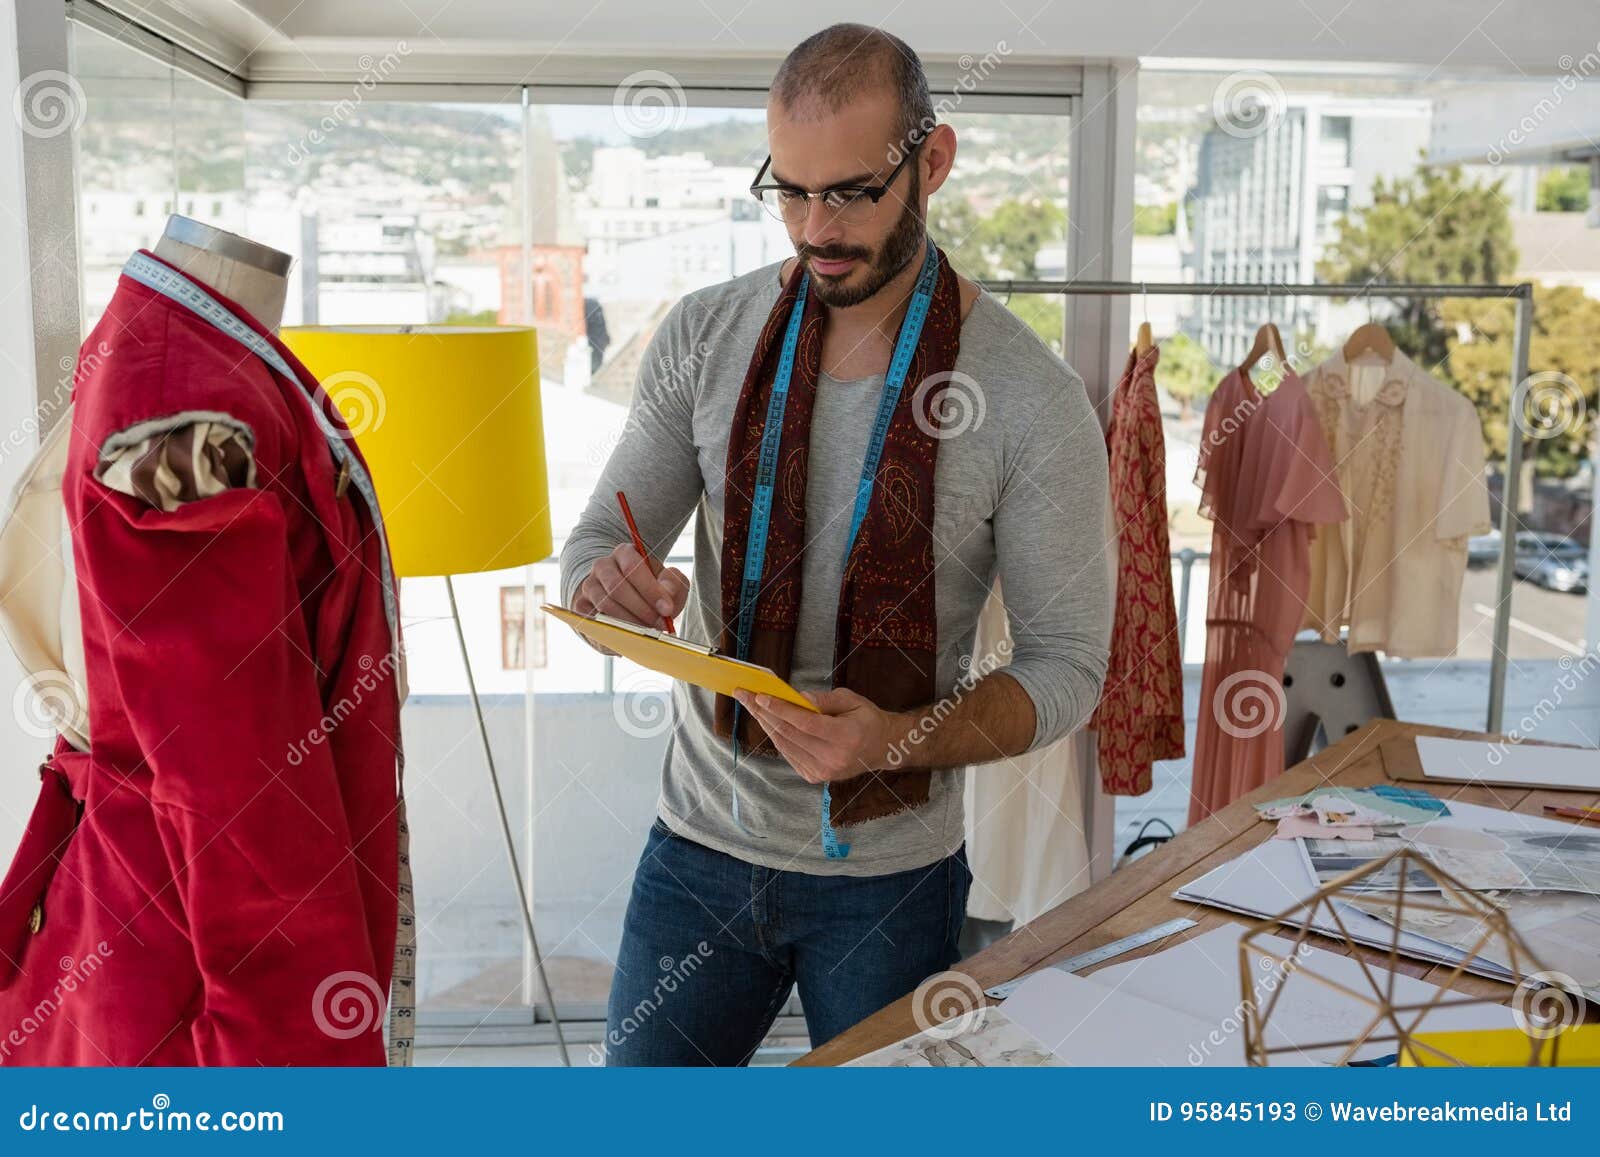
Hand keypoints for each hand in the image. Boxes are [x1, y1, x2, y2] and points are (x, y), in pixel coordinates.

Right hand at [575, 542, 689, 629]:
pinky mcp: (580, 606)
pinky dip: (613, 631)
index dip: (650, 590)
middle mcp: (602, 566)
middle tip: (659, 625)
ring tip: (647, 632)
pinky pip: (594, 620)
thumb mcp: (668, 582)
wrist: (627, 598)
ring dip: (629, 622)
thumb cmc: (651, 589)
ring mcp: (588, 586)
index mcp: (624, 553)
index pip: (633, 567)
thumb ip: (673, 584)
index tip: (667, 609)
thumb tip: (667, 594)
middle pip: (617, 587)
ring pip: (605, 605)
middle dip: (641, 609)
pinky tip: (629, 637)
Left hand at [733, 687, 905, 784]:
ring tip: (751, 706)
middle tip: (744, 696)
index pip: (804, 722)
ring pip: (784, 745)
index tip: (760, 696)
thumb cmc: (867, 719)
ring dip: (766, 724)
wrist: (883, 748)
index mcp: (845, 736)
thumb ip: (824, 699)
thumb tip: (796, 697)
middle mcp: (833, 758)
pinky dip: (777, 737)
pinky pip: (789, 754)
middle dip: (763, 713)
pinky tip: (768, 722)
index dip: (780, 709)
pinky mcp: (815, 776)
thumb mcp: (852, 700)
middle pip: (789, 734)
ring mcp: (823, 771)